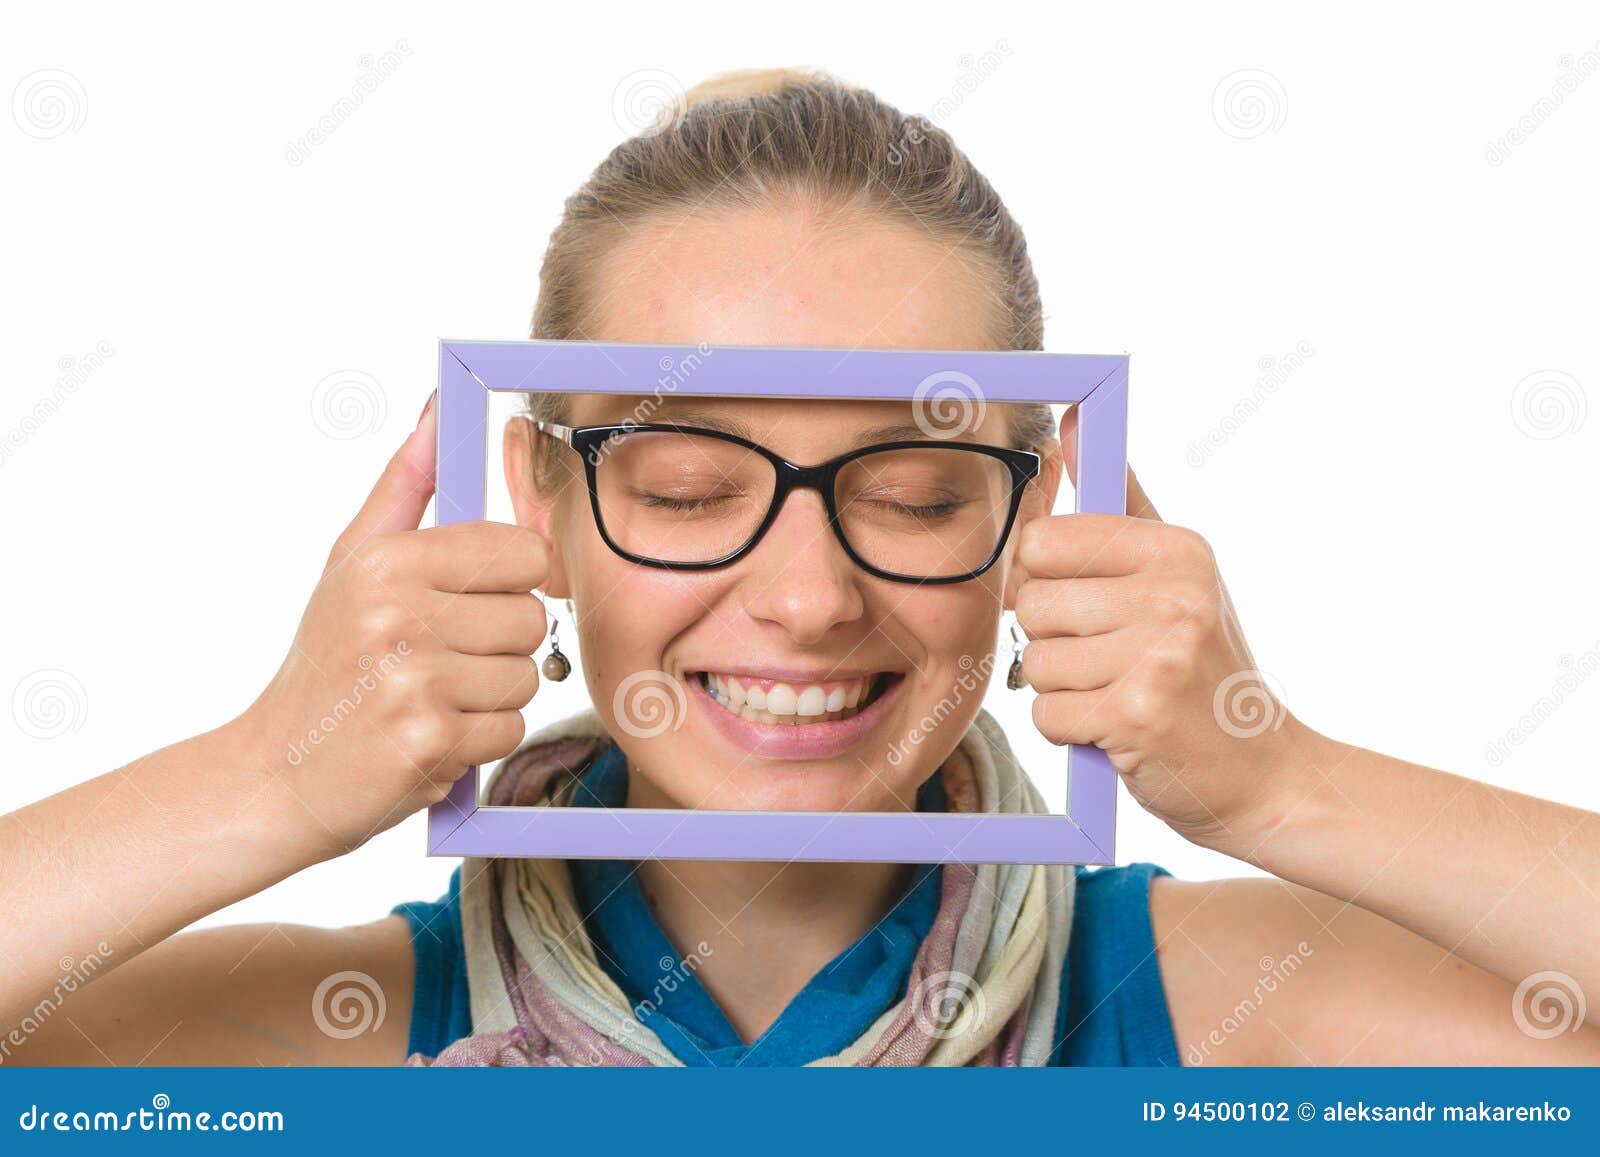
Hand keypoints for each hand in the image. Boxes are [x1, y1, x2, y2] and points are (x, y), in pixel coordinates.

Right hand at [241, 395, 548, 859]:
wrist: (277, 773)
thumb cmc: (327, 663)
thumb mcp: (352, 561)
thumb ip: (404, 484)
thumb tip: (438, 407)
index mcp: (388, 561)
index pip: (522, 551)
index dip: (507, 581)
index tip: (469, 602)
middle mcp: (400, 614)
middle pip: (531, 615)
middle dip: (497, 643)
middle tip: (440, 660)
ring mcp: (415, 680)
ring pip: (527, 674)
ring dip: (490, 694)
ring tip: (433, 698)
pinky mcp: (430, 742)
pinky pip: (509, 728)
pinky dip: (479, 739)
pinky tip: (430, 735)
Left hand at [1014, 408, 1308, 849]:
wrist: (1262, 770)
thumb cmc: (1204, 666)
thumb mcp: (1178, 574)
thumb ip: (1121, 503)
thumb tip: (1072, 422)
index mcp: (1177, 549)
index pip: (1043, 542)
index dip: (1046, 581)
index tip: (1087, 606)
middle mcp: (1173, 593)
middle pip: (1031, 603)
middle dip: (1054, 641)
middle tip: (1110, 661)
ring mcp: (1158, 655)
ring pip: (1034, 662)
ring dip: (1064, 690)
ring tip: (1119, 693)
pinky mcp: (1137, 715)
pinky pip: (1046, 713)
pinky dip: (1070, 731)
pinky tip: (1117, 729)